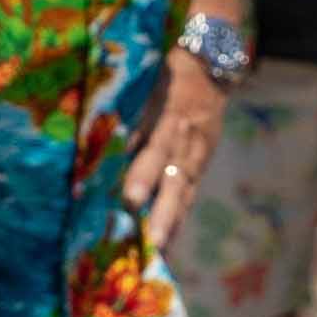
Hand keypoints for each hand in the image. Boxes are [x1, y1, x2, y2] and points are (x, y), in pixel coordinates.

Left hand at [123, 53, 231, 256]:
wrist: (210, 64)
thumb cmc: (167, 70)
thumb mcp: (149, 84)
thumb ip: (131, 116)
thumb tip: (106, 147)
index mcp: (174, 115)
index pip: (158, 148)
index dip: (145, 174)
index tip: (131, 198)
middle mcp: (189, 139)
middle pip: (177, 180)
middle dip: (164, 213)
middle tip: (153, 243)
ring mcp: (200, 152)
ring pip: (186, 192)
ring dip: (172, 222)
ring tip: (159, 253)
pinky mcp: (203, 161)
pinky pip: (190, 192)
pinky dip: (179, 216)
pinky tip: (168, 240)